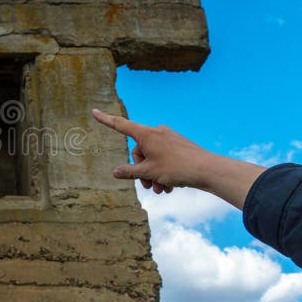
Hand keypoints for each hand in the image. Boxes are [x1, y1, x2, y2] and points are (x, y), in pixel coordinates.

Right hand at [92, 109, 210, 193]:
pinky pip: (164, 158)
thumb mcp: (149, 172)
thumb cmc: (177, 168)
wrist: (208, 170)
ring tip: (161, 190)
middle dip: (141, 170)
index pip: (120, 125)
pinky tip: (169, 186)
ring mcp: (168, 138)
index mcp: (146, 134)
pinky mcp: (178, 145)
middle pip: (138, 151)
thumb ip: (130, 171)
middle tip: (148, 186)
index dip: (105, 120)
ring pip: (152, 157)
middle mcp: (157, 132)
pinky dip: (163, 172)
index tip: (94, 112)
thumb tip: (115, 171)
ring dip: (153, 175)